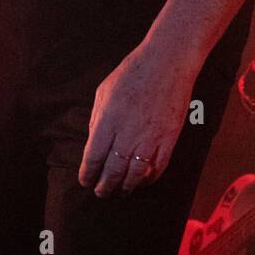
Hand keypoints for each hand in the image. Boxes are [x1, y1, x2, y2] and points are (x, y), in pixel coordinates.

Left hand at [78, 39, 195, 198]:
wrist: (167, 62)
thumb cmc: (132, 72)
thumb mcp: (104, 91)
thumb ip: (97, 119)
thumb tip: (93, 143)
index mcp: (108, 119)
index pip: (93, 157)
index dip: (88, 173)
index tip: (85, 180)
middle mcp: (128, 132)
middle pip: (113, 170)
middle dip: (104, 186)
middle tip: (100, 192)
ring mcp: (150, 137)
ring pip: (135, 175)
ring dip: (125, 187)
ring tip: (119, 192)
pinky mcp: (169, 139)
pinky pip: (157, 168)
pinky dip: (148, 179)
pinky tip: (141, 181)